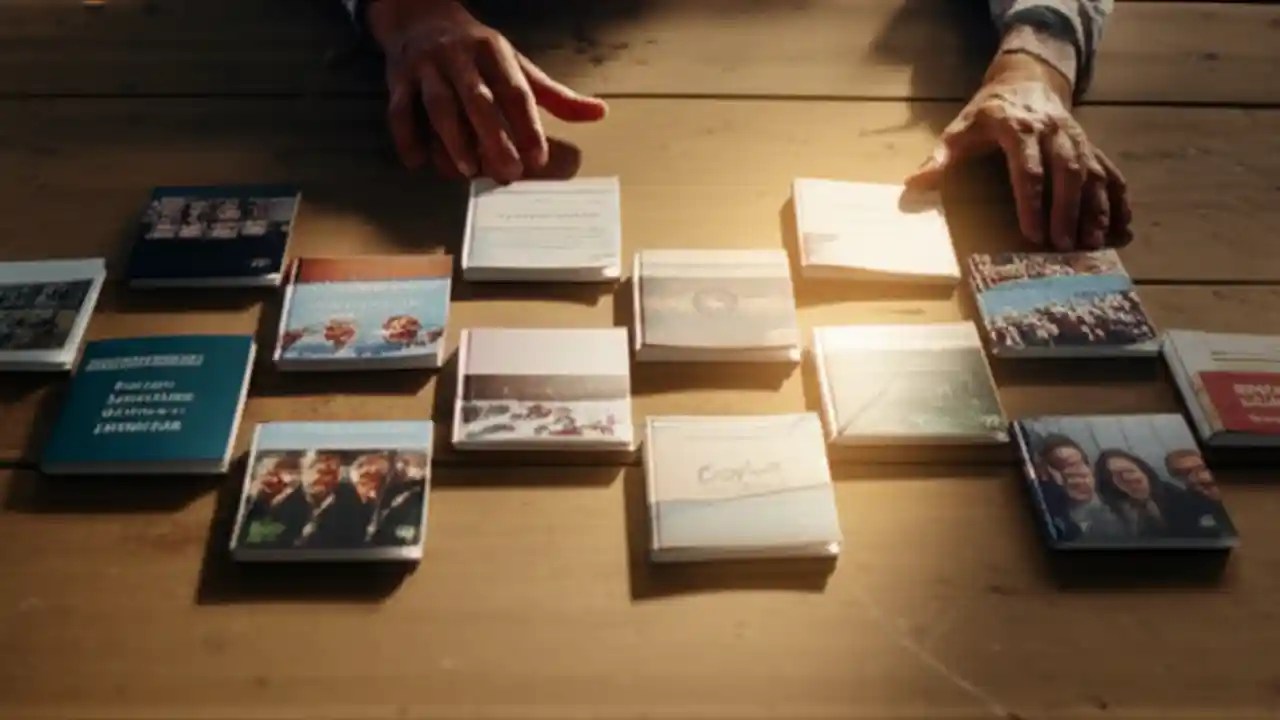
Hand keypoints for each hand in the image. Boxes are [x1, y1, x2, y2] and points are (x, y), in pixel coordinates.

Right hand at [368, 0, 607, 180]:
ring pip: (439, 104)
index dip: (528, 126)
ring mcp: (427, 67)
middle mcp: (461, 57)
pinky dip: (407, 137)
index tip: (539, 159)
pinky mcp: (398, 79)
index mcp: (495, 53)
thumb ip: (555, 95)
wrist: (419, 16)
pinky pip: (400, 110)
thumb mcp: (517, 65)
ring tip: (467, 171)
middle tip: (508, 174)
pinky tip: (418, 163)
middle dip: (494, 138)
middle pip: (478, 100)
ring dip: (453, 139)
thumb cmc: (477, 52)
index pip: (515, 91)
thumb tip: (599, 113)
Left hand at [906, 53, 1131, 249]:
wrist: (1026, 82)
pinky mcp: (1092, 148)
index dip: (1032, 201)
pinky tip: (1123, 227)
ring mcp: (1078, 139)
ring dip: (1098, 208)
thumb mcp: (959, 129)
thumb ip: (940, 157)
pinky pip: (1111, 173)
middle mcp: (1054, 131)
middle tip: (1065, 245)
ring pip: (1094, 173)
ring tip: (1095, 242)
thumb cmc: (987, 114)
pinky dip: (1120, 200)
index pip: (1028, 167)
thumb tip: (914, 184)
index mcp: (1018, 127)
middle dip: (1068, 210)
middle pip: (1068, 171)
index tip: (1031, 233)